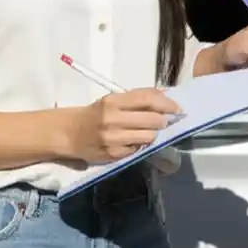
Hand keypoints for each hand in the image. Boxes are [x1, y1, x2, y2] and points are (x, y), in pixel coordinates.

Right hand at [66, 89, 181, 164]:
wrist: (70, 133)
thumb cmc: (95, 114)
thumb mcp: (113, 100)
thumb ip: (138, 97)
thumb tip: (166, 92)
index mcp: (113, 101)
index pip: (147, 99)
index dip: (167, 103)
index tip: (177, 108)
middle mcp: (112, 119)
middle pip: (153, 120)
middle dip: (164, 121)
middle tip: (165, 121)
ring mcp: (113, 139)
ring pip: (149, 137)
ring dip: (154, 134)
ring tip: (148, 131)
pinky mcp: (113, 155)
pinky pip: (138, 149)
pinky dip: (140, 145)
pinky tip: (133, 141)